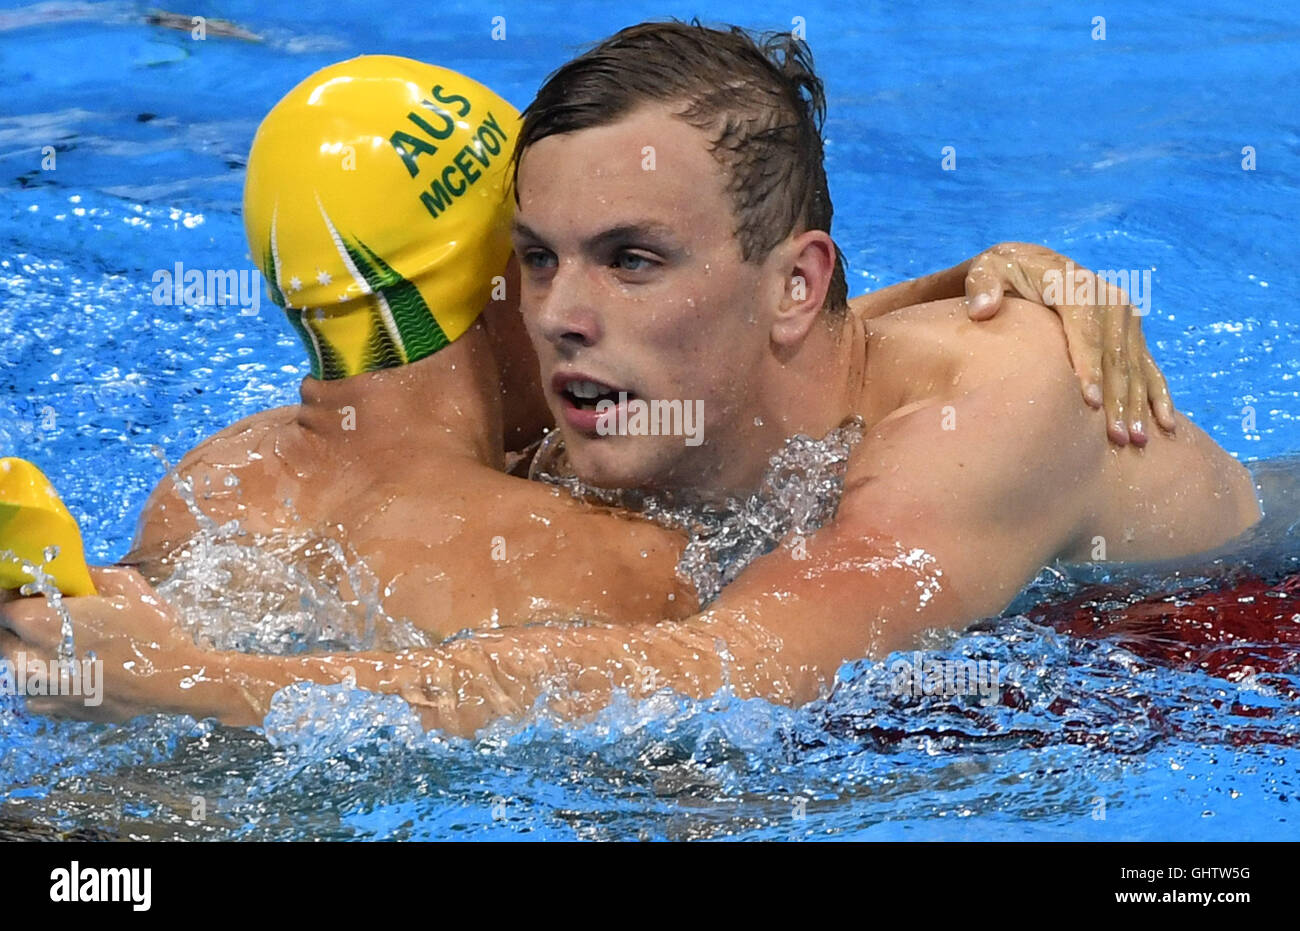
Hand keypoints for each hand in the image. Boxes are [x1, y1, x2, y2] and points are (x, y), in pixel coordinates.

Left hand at [0, 566, 210, 721]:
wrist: (173, 680)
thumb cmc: (152, 630)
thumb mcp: (125, 584)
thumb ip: (84, 575)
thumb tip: (67, 574)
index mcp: (39, 624)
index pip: (2, 606)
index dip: (17, 596)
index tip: (36, 594)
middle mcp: (26, 661)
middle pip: (4, 637)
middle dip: (22, 626)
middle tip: (53, 619)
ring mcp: (37, 692)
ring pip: (17, 666)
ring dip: (33, 653)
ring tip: (68, 647)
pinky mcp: (52, 711)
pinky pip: (35, 690)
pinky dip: (48, 678)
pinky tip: (78, 670)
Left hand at [962, 242, 1175, 445]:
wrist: (1032, 263)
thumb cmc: (1003, 274)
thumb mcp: (986, 271)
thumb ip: (982, 287)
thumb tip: (982, 310)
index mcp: (1074, 284)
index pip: (1085, 327)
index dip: (1089, 364)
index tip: (1090, 402)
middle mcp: (1107, 297)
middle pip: (1116, 352)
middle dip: (1118, 397)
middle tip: (1115, 437)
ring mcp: (1124, 315)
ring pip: (1135, 364)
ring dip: (1138, 403)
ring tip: (1136, 441)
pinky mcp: (1132, 330)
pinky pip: (1148, 365)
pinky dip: (1157, 394)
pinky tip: (1164, 425)